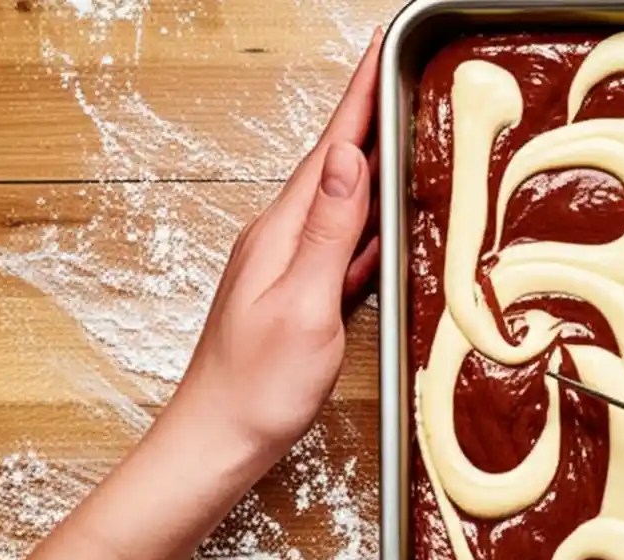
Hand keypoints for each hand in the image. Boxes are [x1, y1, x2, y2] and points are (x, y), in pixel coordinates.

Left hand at [164, 32, 383, 470]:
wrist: (219, 440)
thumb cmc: (257, 387)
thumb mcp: (302, 303)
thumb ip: (326, 230)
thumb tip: (347, 160)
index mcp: (281, 233)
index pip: (328, 151)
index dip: (358, 100)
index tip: (380, 54)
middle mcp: (281, 240)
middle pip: (335, 167)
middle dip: (370, 120)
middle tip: (403, 82)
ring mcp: (288, 267)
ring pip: (340, 204)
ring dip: (372, 169)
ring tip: (404, 139)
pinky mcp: (299, 296)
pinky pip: (342, 245)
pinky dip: (368, 224)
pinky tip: (385, 226)